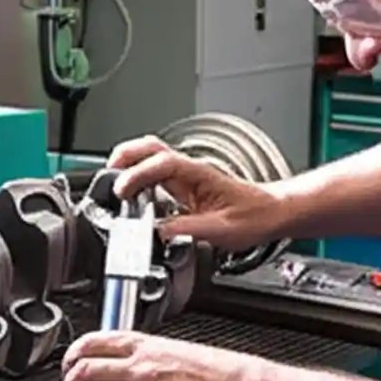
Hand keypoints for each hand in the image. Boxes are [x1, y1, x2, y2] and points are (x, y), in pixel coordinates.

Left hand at [59, 331, 266, 380]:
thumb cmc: (223, 374)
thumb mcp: (180, 352)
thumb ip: (150, 356)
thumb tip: (129, 362)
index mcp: (148, 345)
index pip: (96, 340)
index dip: (75, 351)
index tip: (70, 360)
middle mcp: (141, 366)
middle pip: (86, 366)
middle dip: (68, 378)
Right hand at [106, 135, 284, 250]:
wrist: (272, 212)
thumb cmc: (255, 216)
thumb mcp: (221, 230)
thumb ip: (186, 230)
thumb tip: (156, 233)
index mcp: (198, 174)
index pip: (160, 164)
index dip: (137, 174)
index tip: (122, 191)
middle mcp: (189, 170)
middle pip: (149, 147)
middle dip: (124, 156)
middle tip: (108, 175)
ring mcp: (185, 175)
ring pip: (149, 156)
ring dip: (128, 164)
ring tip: (114, 183)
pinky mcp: (183, 185)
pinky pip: (154, 173)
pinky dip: (137, 177)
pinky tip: (133, 194)